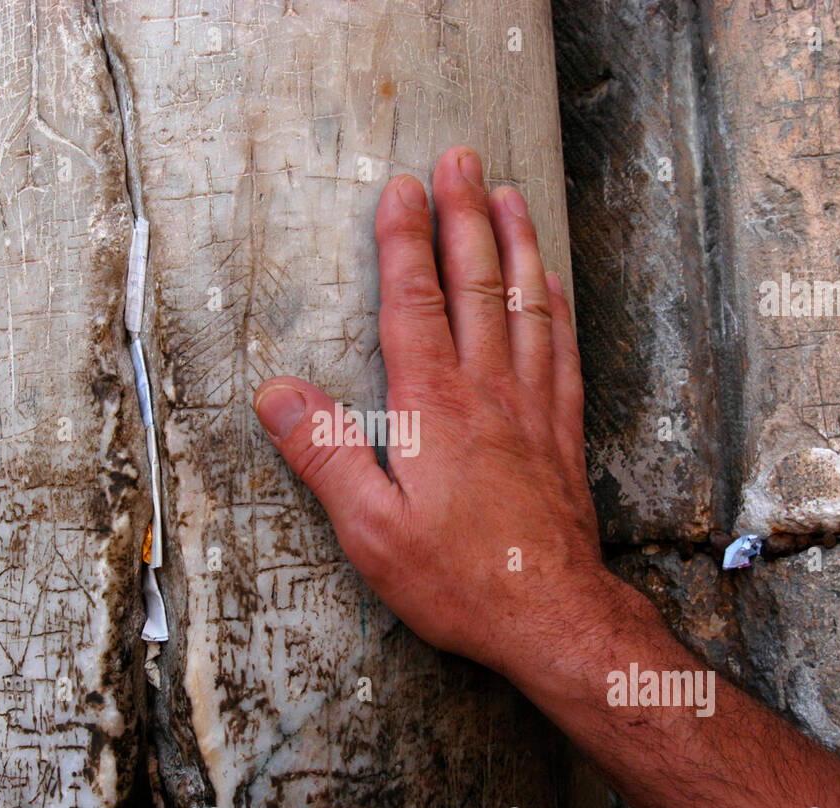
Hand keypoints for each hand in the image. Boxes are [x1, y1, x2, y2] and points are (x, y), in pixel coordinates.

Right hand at [252, 145, 625, 677]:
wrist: (552, 615)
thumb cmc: (458, 579)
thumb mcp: (370, 530)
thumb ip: (326, 455)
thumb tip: (277, 394)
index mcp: (435, 407)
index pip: (415, 302)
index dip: (405, 240)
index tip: (402, 189)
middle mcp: (488, 391)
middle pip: (476, 284)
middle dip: (464, 215)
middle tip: (461, 160)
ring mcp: (533, 407)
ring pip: (526, 304)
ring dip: (515, 243)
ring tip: (509, 195)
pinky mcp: (562, 432)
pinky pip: (560, 349)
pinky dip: (554, 305)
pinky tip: (550, 282)